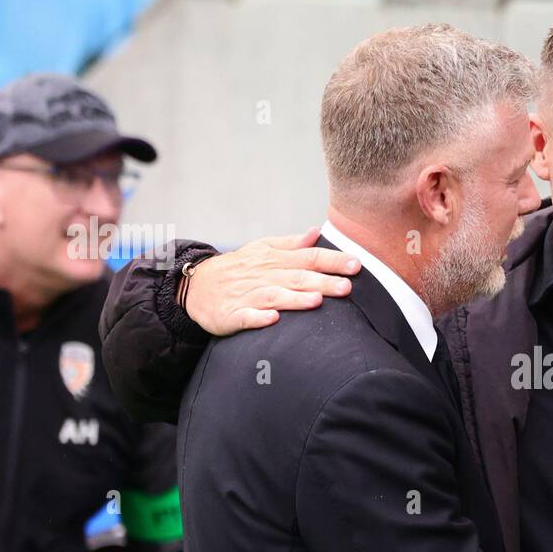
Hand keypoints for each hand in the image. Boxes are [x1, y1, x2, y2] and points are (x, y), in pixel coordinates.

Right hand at [179, 227, 360, 335]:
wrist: (196, 286)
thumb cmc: (237, 268)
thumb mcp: (262, 248)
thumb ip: (291, 243)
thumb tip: (316, 232)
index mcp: (273, 259)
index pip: (308, 258)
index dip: (332, 261)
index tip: (356, 265)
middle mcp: (263, 276)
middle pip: (297, 278)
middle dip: (323, 282)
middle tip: (347, 287)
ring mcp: (247, 296)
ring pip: (274, 296)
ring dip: (295, 299)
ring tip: (317, 301)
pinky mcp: (232, 314)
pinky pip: (246, 317)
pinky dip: (259, 318)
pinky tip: (273, 319)